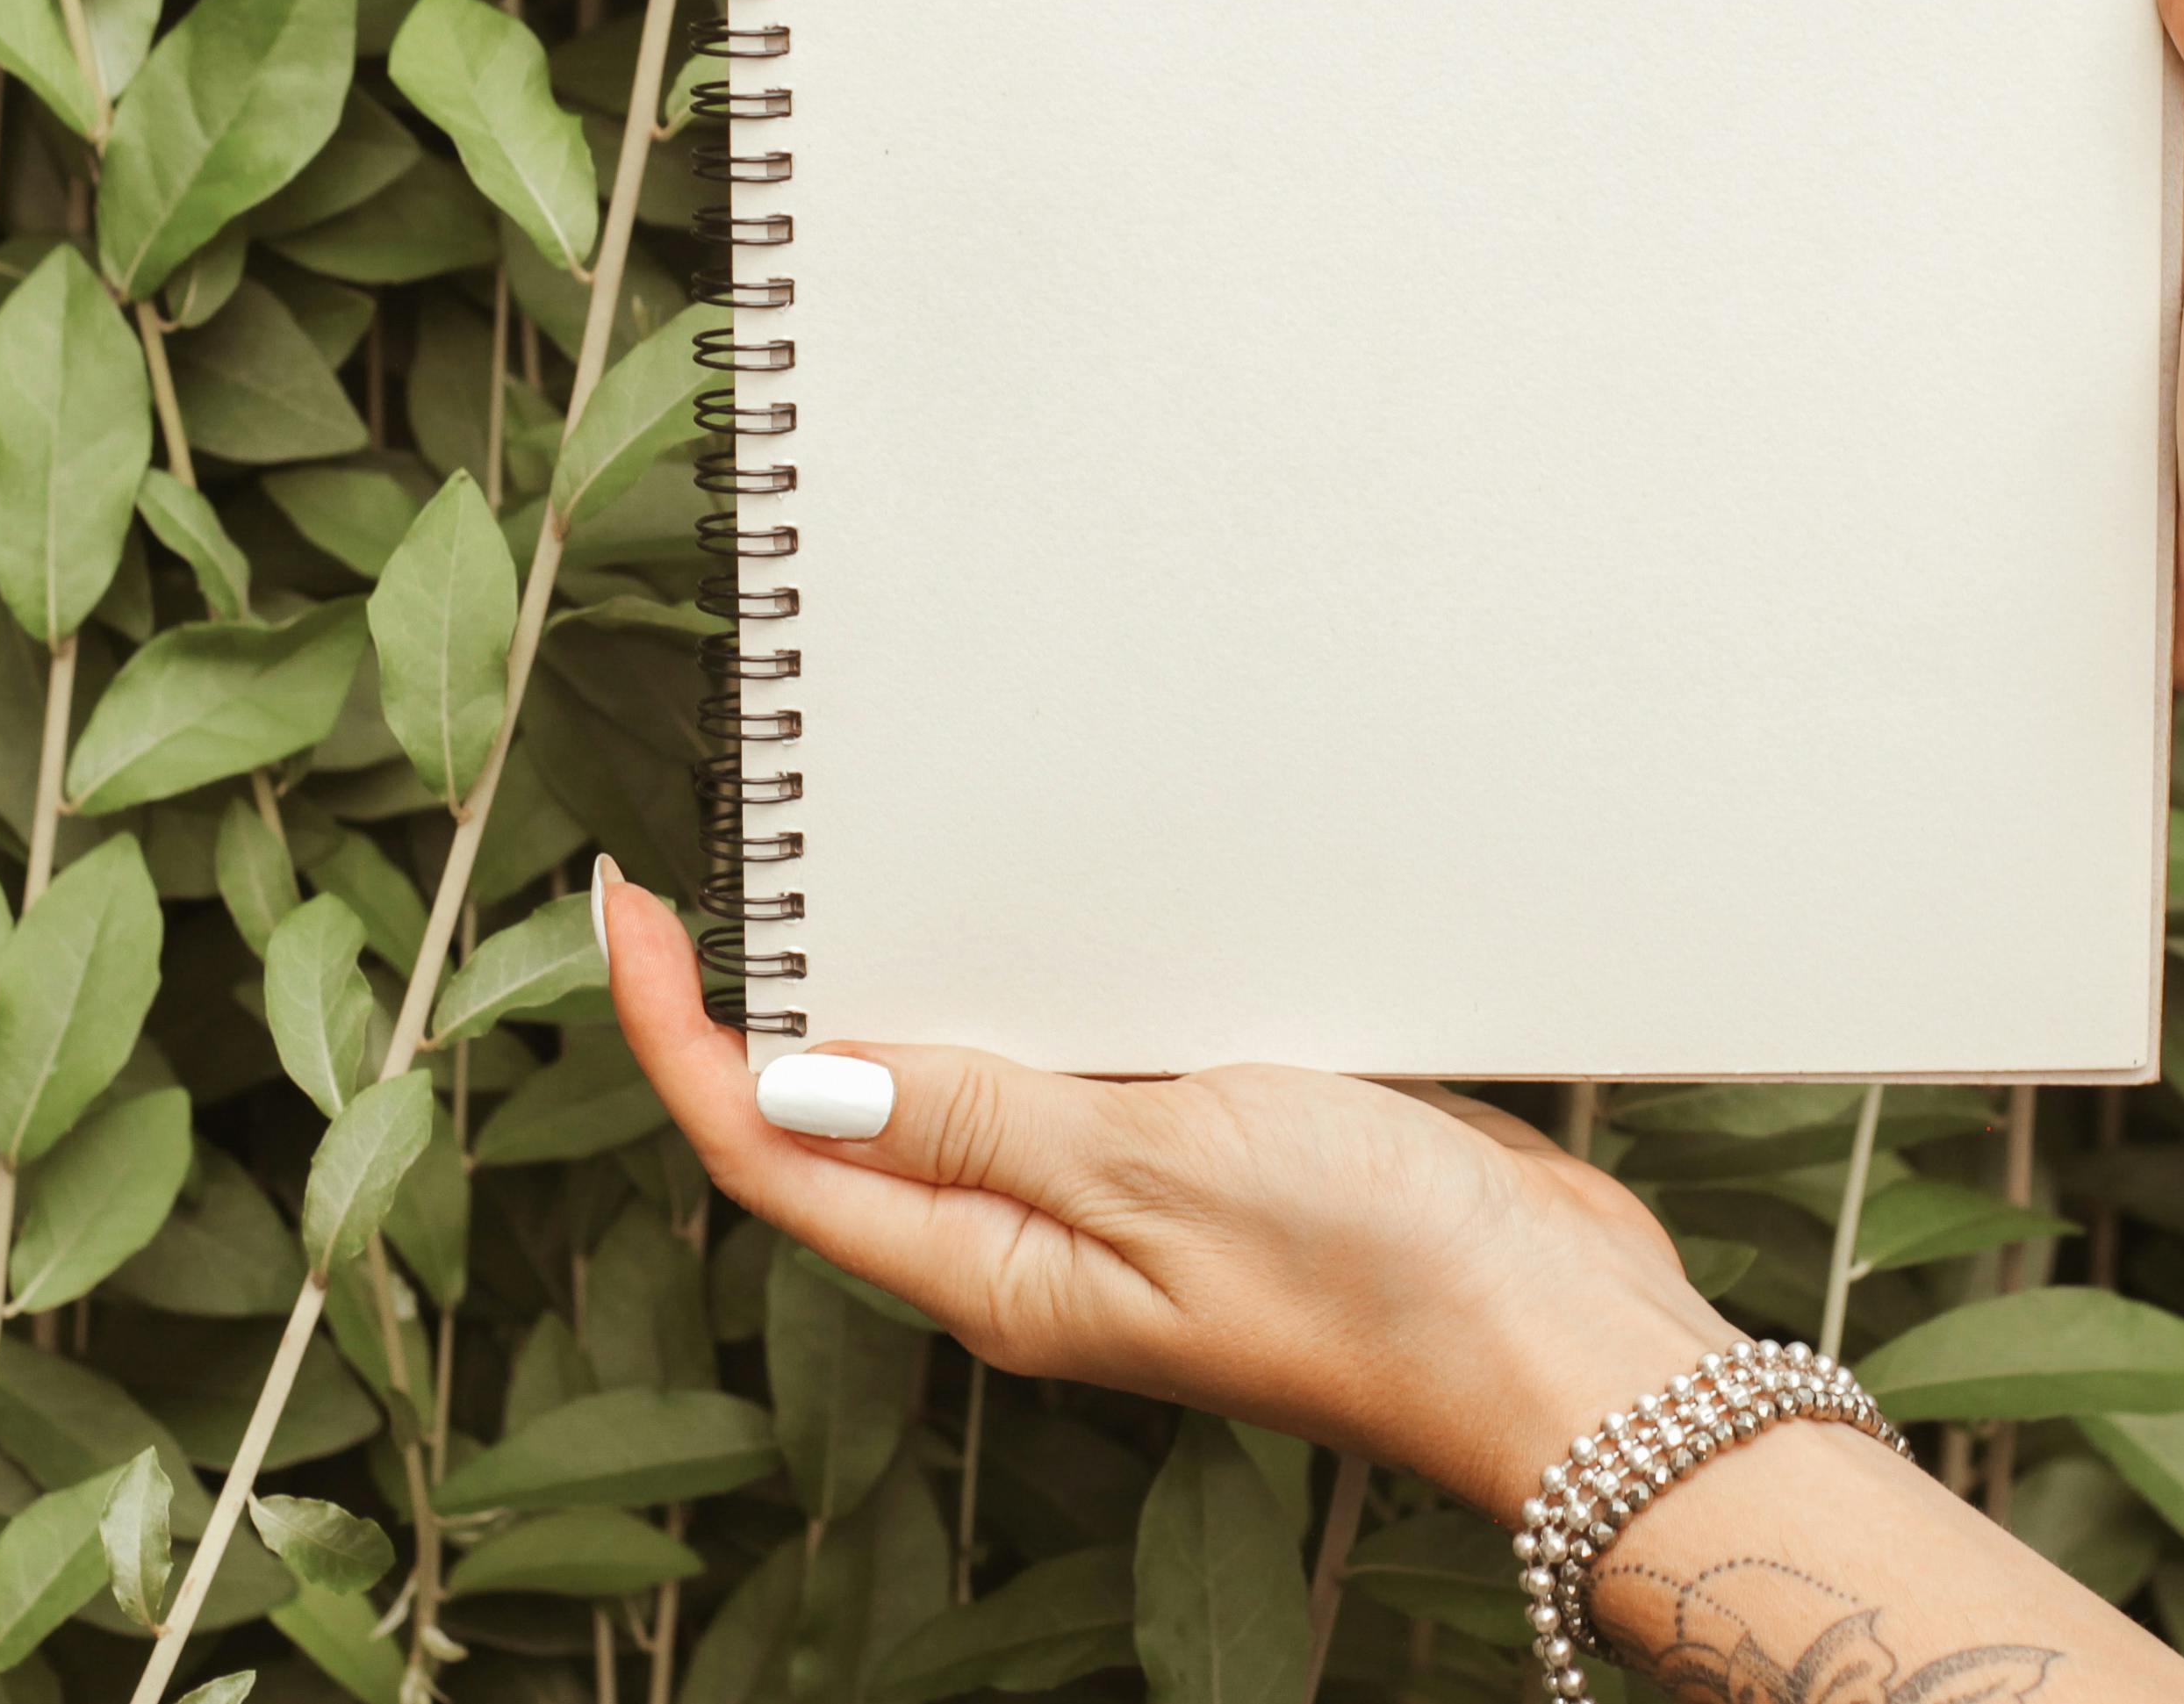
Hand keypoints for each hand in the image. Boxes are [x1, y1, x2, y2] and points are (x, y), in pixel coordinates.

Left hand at [600, 862, 1734, 1516]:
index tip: (629, 914)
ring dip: (907, 971)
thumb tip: (794, 1075)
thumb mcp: (1151, 1165)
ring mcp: (1122, 1193)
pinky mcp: (1211, 1144)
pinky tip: (1060, 900)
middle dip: (766, 993)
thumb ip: (977, 1114)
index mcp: (991, 1264)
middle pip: (846, 1114)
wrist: (1555, 1333)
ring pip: (965, 1071)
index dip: (676, 1033)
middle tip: (719, 851)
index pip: (770, 1147)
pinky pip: (1082, 1053)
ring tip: (857, 853)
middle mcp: (1034, 1236)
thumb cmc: (1374, 1277)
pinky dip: (1043, 970)